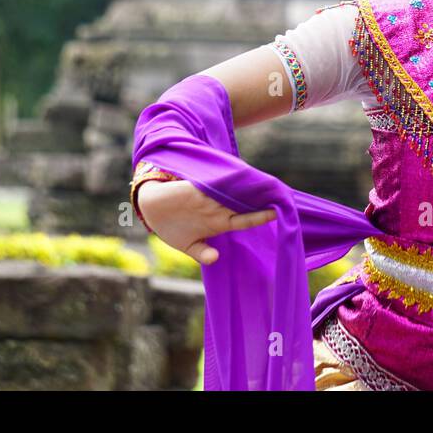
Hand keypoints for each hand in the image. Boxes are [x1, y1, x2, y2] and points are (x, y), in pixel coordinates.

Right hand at [138, 179, 276, 265]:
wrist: (150, 208)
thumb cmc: (172, 227)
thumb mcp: (187, 245)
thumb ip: (202, 252)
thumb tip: (215, 259)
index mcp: (219, 222)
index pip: (245, 219)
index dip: (260, 217)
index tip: (277, 213)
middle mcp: (217, 208)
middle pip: (243, 202)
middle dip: (260, 198)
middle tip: (283, 191)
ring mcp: (207, 197)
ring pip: (232, 190)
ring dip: (248, 186)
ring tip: (268, 180)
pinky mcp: (195, 187)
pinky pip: (212, 181)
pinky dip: (225, 179)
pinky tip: (239, 174)